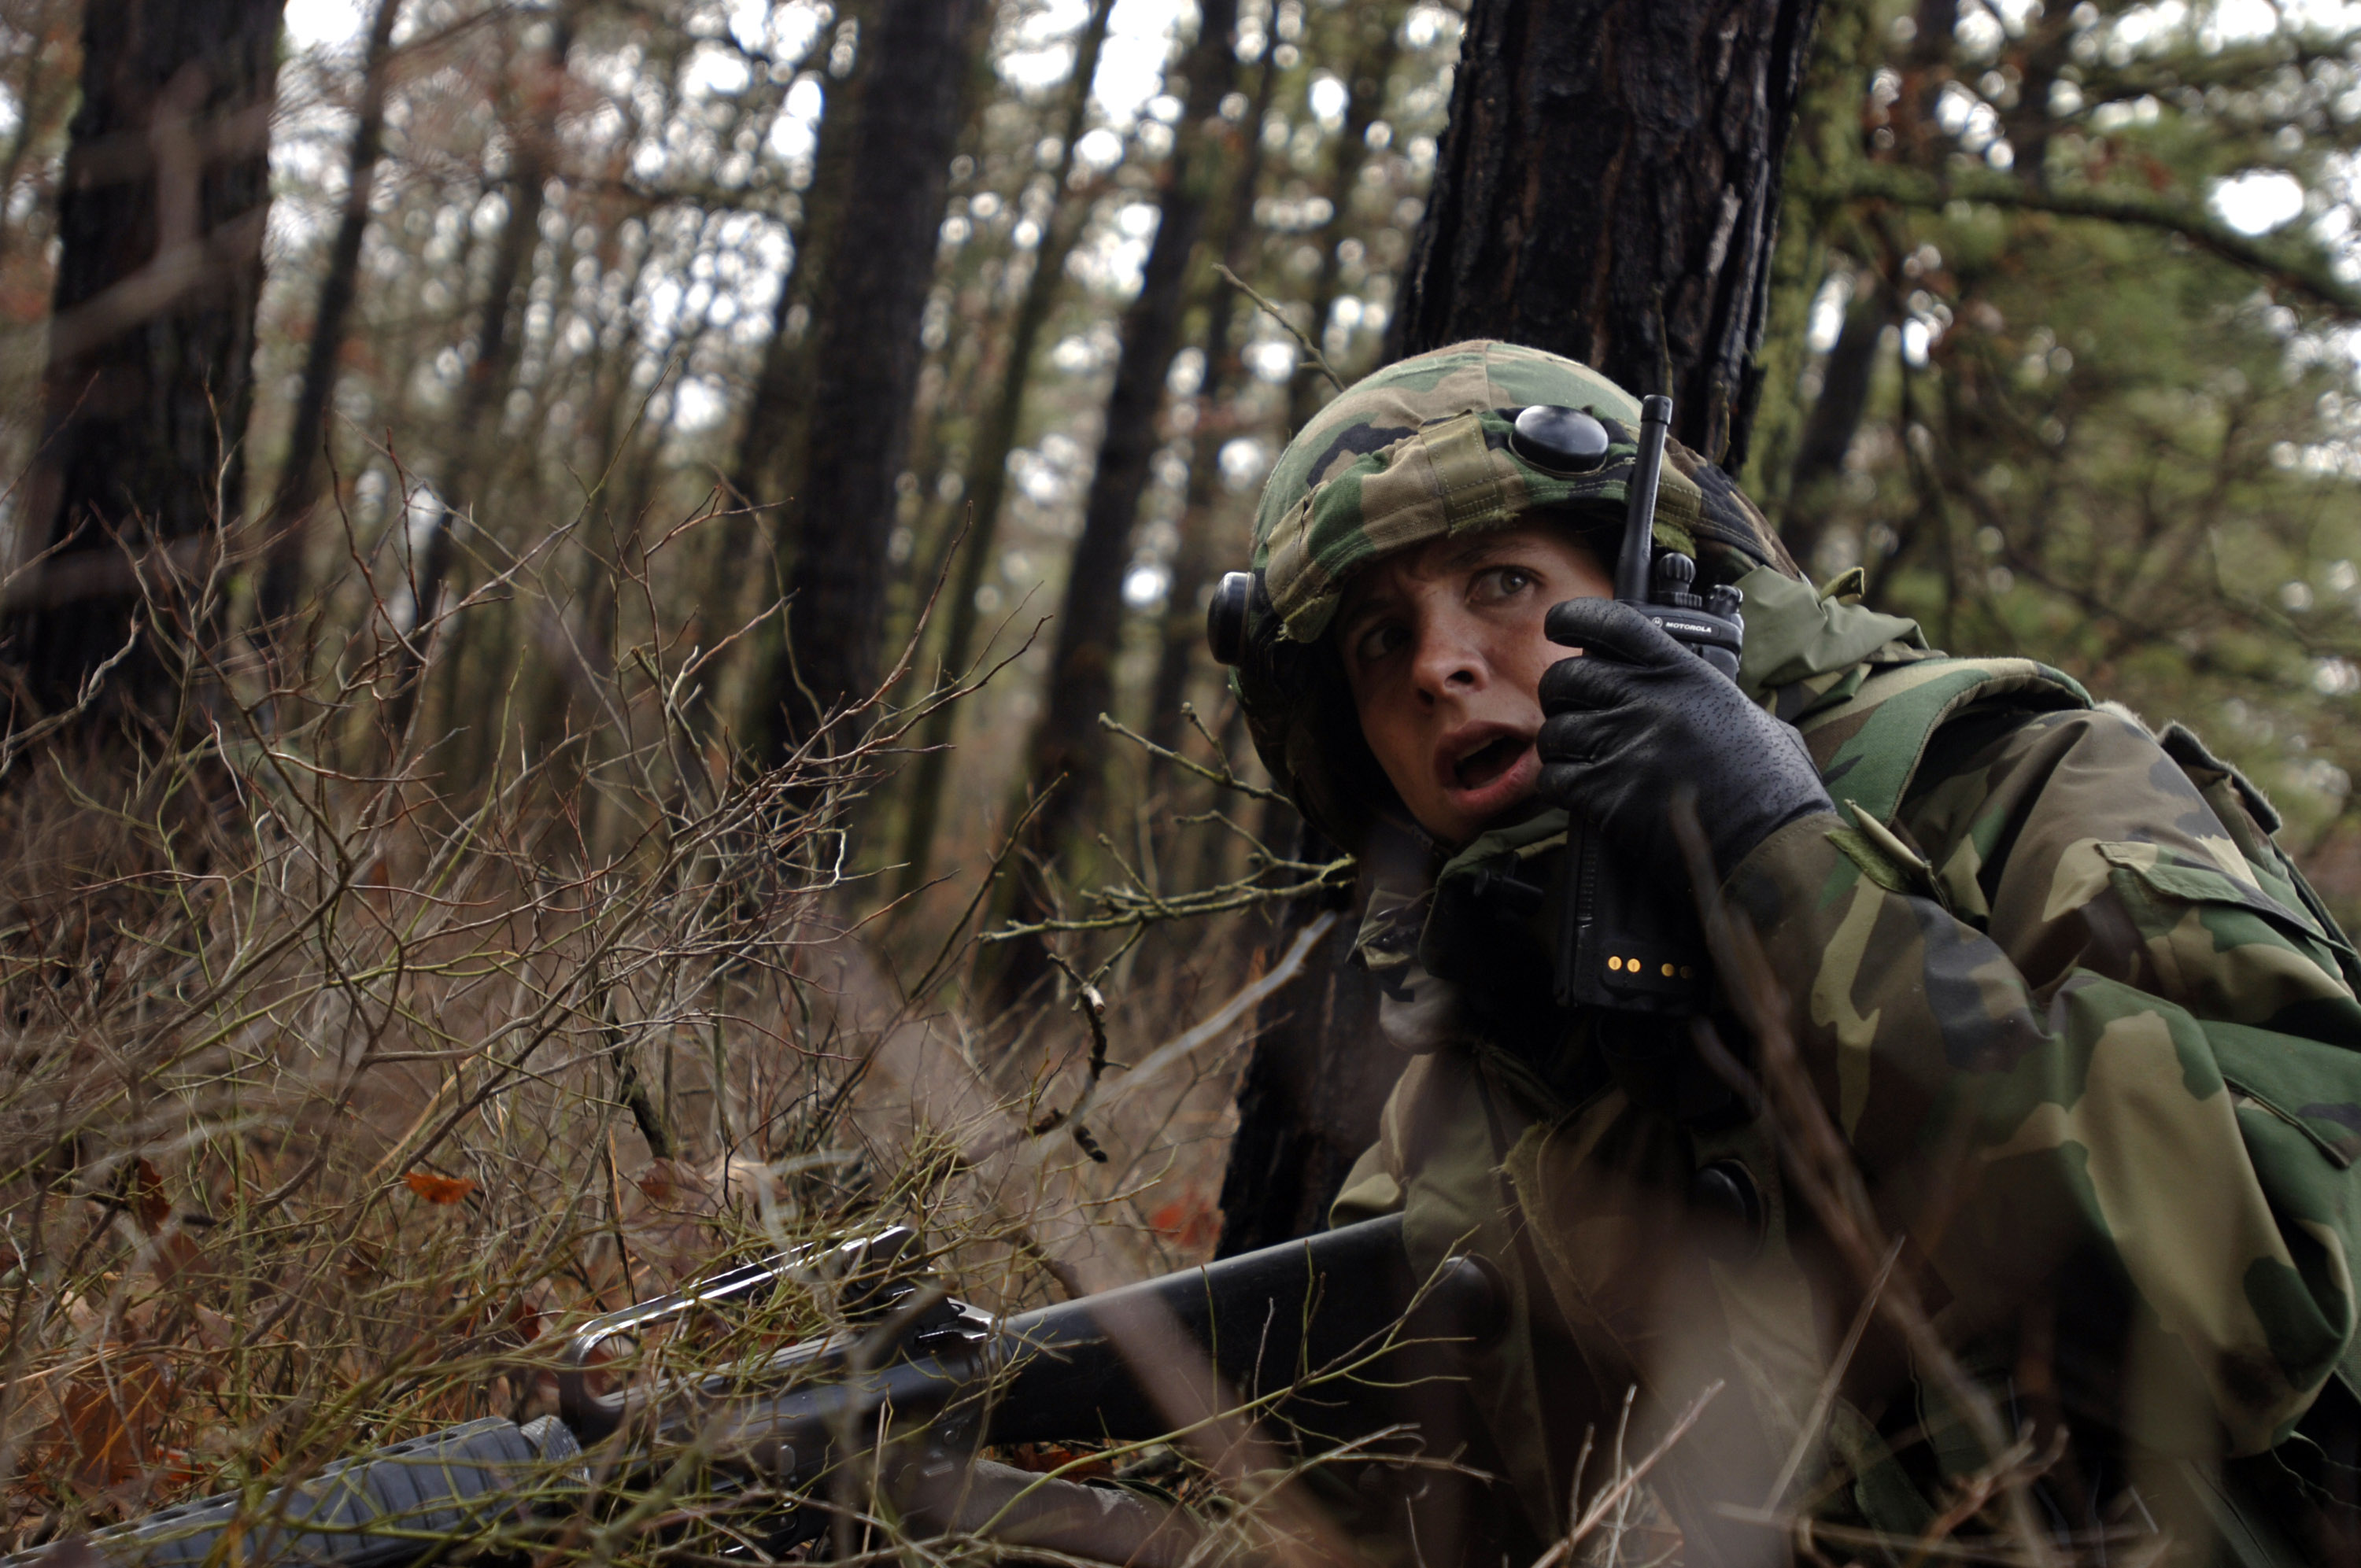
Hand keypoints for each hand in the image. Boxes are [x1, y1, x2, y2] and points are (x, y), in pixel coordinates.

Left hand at [1537, 597, 1832, 880]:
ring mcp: (1627, 746)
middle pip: (1568, 678)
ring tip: (1576, 758)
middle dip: (1559, 694)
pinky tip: (1574, 792)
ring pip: (1555, 732)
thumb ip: (1715, 700)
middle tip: (1569, 709)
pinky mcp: (1609, 794)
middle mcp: (1650, 702)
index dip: (1575, 618)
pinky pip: (1555, 779)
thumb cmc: (1775, 788)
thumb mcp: (1754, 720)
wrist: (1772, 843)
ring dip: (1558, 746)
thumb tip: (1701, 694)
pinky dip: (1557, 786)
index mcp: (1686, 676)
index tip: (1557, 626)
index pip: (1613, 624)